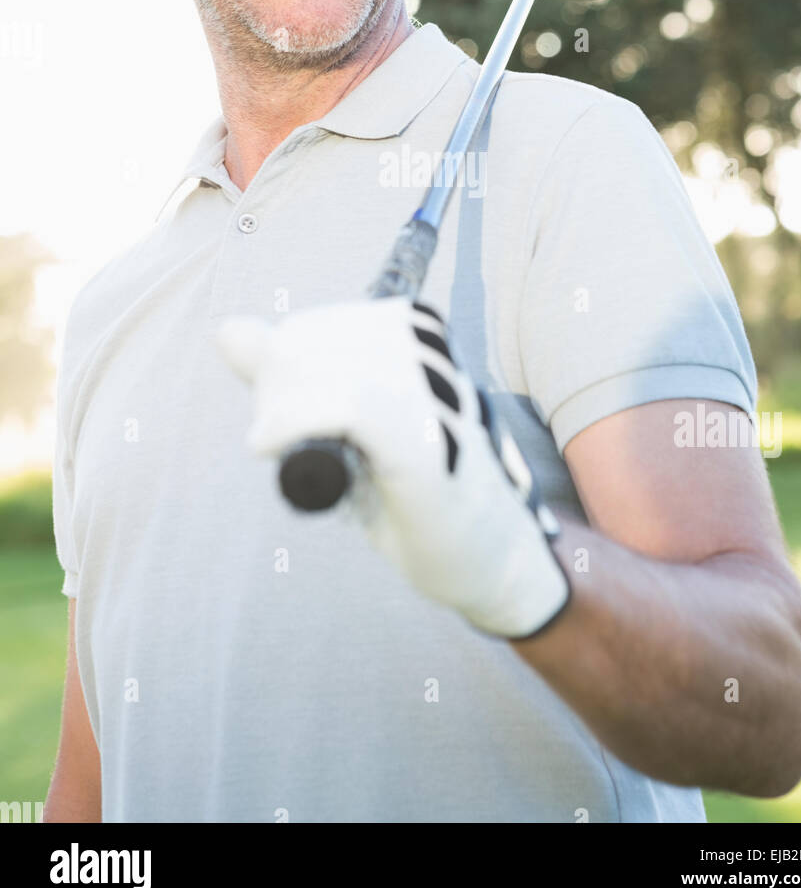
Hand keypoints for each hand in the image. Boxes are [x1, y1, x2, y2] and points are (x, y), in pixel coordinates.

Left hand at [216, 296, 571, 639]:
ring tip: (280, 446)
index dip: (282, 366)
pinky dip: (296, 421)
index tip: (277, 418)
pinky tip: (271, 445)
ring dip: (282, 409)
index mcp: (420, 342)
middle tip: (274, 439)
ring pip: (331, 370)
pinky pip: (352, 407)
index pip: (322, 326)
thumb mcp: (345, 429)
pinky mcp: (431, 449)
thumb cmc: (413, 494)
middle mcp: (434, 362)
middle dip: (275, 388)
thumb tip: (228, 330)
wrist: (485, 560)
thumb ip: (291, 378)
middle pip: (318, 342)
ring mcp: (437, 402)